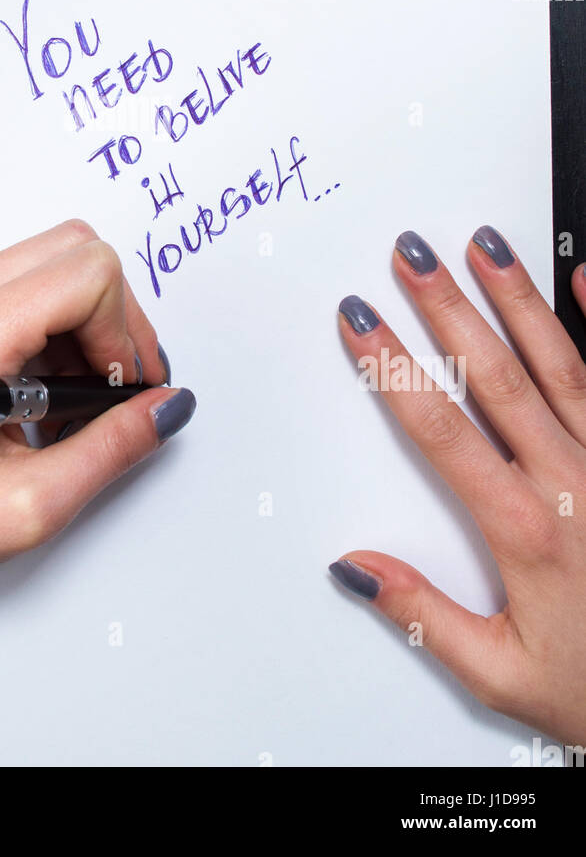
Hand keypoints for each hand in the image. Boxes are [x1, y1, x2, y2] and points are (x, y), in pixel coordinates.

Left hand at [0, 220, 193, 710]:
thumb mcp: (29, 504)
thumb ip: (112, 448)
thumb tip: (165, 408)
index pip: (87, 274)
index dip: (125, 332)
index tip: (124, 389)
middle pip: (76, 250)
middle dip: (116, 317)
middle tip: (117, 388)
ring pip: (55, 260)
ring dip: (89, 322)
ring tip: (81, 399)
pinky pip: (26, 286)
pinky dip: (59, 328)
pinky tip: (52, 393)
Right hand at [330, 226, 585, 747]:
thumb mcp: (504, 675)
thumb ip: (424, 616)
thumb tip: (358, 570)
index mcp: (526, 530)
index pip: (440, 429)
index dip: (393, 368)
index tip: (362, 322)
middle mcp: (574, 482)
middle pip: (494, 375)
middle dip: (447, 306)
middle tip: (412, 254)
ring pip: (560, 363)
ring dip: (517, 300)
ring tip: (485, 246)